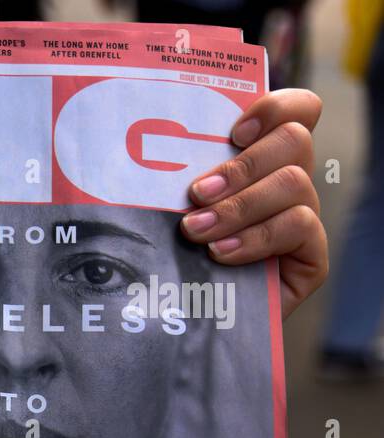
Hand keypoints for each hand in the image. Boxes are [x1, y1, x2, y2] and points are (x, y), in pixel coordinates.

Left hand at [179, 88, 328, 318]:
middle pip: (295, 140)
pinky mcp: (310, 257)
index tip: (233, 132)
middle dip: (241, 166)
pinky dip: (256, 237)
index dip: (275, 108)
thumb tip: (132, 146)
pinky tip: (221, 253)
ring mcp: (302, 218)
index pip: (295, 111)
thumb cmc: (168, 258)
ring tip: (196, 232)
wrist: (182, 324)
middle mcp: (287, 183)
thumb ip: (168, 175)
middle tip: (196, 194)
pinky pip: (299, 226)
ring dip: (239, 205)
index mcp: (259, 160)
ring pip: (294, 183)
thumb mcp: (165, 209)